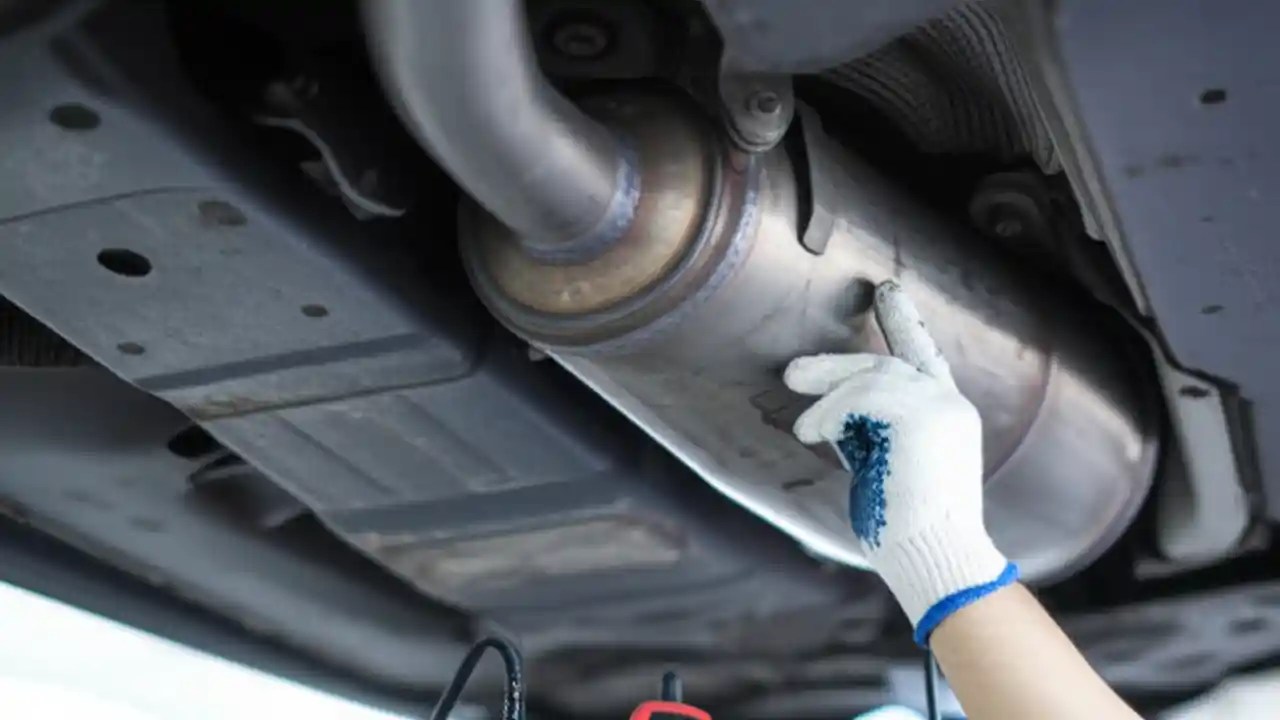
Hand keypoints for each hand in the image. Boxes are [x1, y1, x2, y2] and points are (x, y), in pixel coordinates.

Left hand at [784, 281, 1016, 644]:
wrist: (936, 558)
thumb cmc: (907, 533)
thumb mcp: (889, 471)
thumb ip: (873, 435)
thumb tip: (832, 415)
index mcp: (950, 419)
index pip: (926, 359)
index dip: (905, 324)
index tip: (888, 293)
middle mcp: (950, 407)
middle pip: (889, 363)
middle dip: (836, 364)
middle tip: (794, 374)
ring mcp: (940, 408)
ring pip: (871, 376)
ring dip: (826, 395)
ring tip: (804, 429)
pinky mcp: (922, 416)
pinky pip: (862, 396)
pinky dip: (830, 413)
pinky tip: (813, 435)